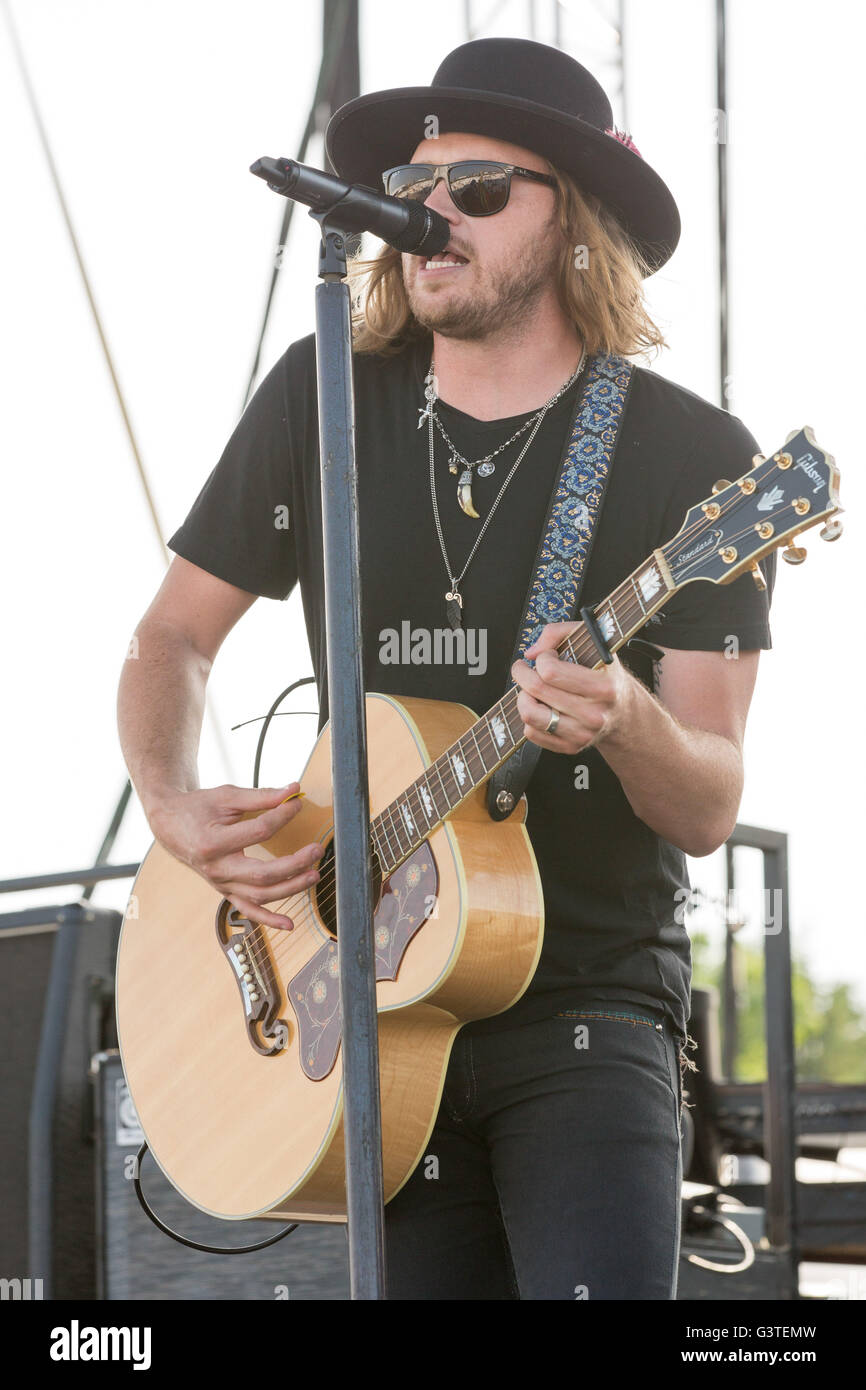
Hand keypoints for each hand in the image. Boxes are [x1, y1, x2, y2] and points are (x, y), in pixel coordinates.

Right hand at [149, 782, 321, 929]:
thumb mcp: (227, 796)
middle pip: (262, 874)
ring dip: (291, 888)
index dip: (283, 816)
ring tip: (314, 875)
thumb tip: (294, 791)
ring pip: (260, 895)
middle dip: (294, 864)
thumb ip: (261, 796)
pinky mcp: (225, 891)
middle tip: (317, 849)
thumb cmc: (198, 808)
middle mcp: (216, 869)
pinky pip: (248, 910)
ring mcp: (221, 884)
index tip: (297, 803)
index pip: (259, 831)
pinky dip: (269, 920)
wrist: (172, 826)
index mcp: (213, 843)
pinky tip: (289, 923)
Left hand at [511, 622, 635, 754]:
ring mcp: (582, 734)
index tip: (547, 656)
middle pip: (537, 690)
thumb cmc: (605, 675)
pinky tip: (541, 706)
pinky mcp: (570, 747)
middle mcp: (594, 714)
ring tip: (531, 689)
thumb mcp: (595, 644)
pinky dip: (530, 716)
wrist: (624, 713)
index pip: (551, 672)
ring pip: (530, 714)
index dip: (542, 658)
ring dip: (523, 697)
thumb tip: (532, 653)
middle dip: (522, 673)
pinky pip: (532, 732)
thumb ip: (561, 632)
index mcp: (604, 687)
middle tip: (524, 669)